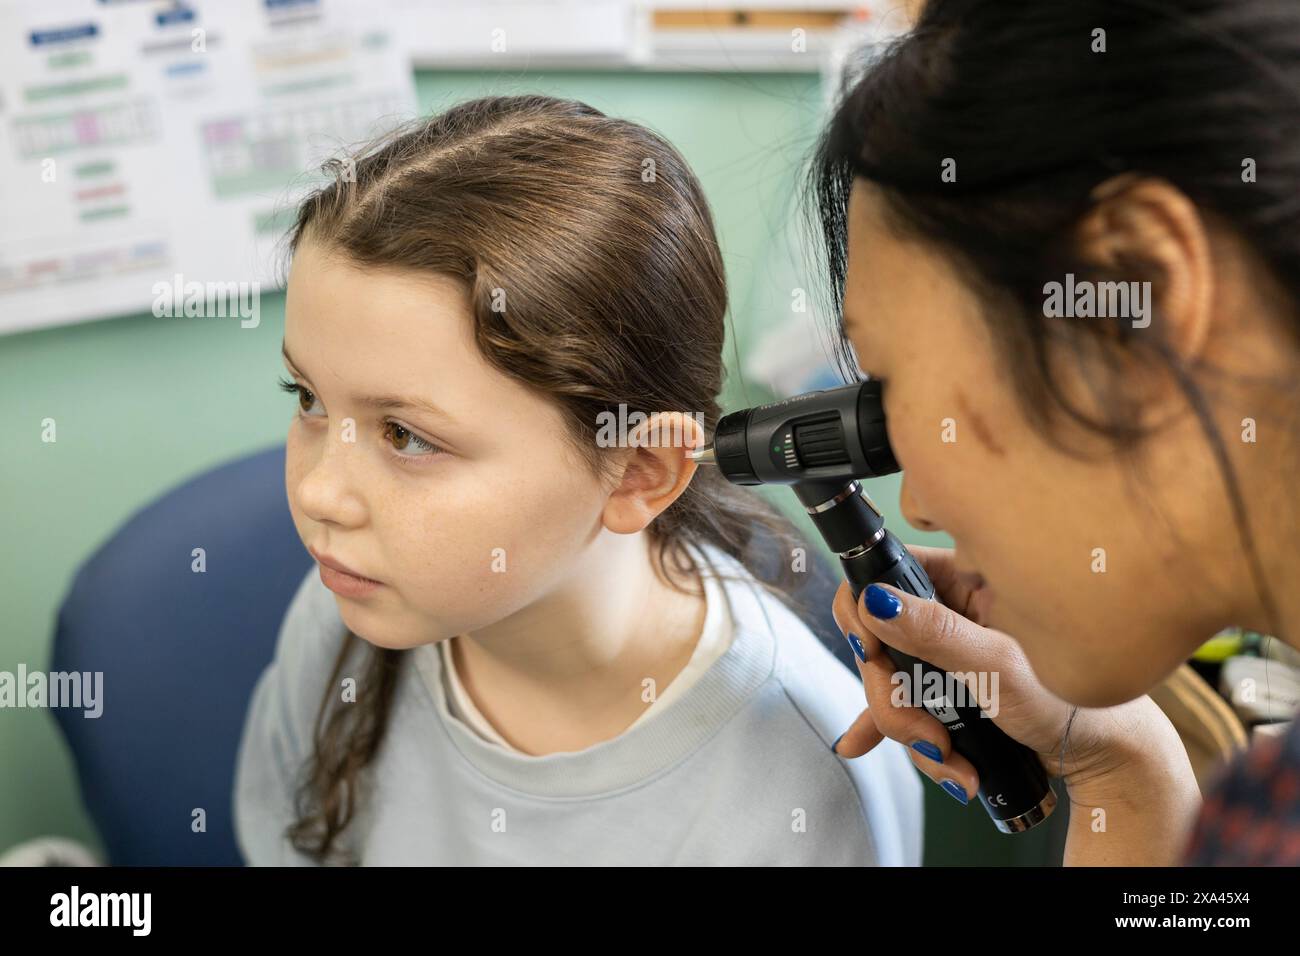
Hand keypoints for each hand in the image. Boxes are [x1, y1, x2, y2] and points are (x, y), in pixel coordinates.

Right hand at [830, 545, 1196, 842]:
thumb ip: (935, 633)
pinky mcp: (944, 691)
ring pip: (891, 682)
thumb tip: (876, 601)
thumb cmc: (1071, 702)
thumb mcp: (999, 664)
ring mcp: (945, 655)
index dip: (867, 612)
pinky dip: (899, 732)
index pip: (888, 574)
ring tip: (953, 758)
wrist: (1102, 758)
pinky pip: (901, 707)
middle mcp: (950, 614)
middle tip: (924, 731)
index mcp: (966, 582)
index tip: (874, 652)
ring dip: (911, 729)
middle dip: (894, 697)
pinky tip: (864, 743)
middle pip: (882, 641)